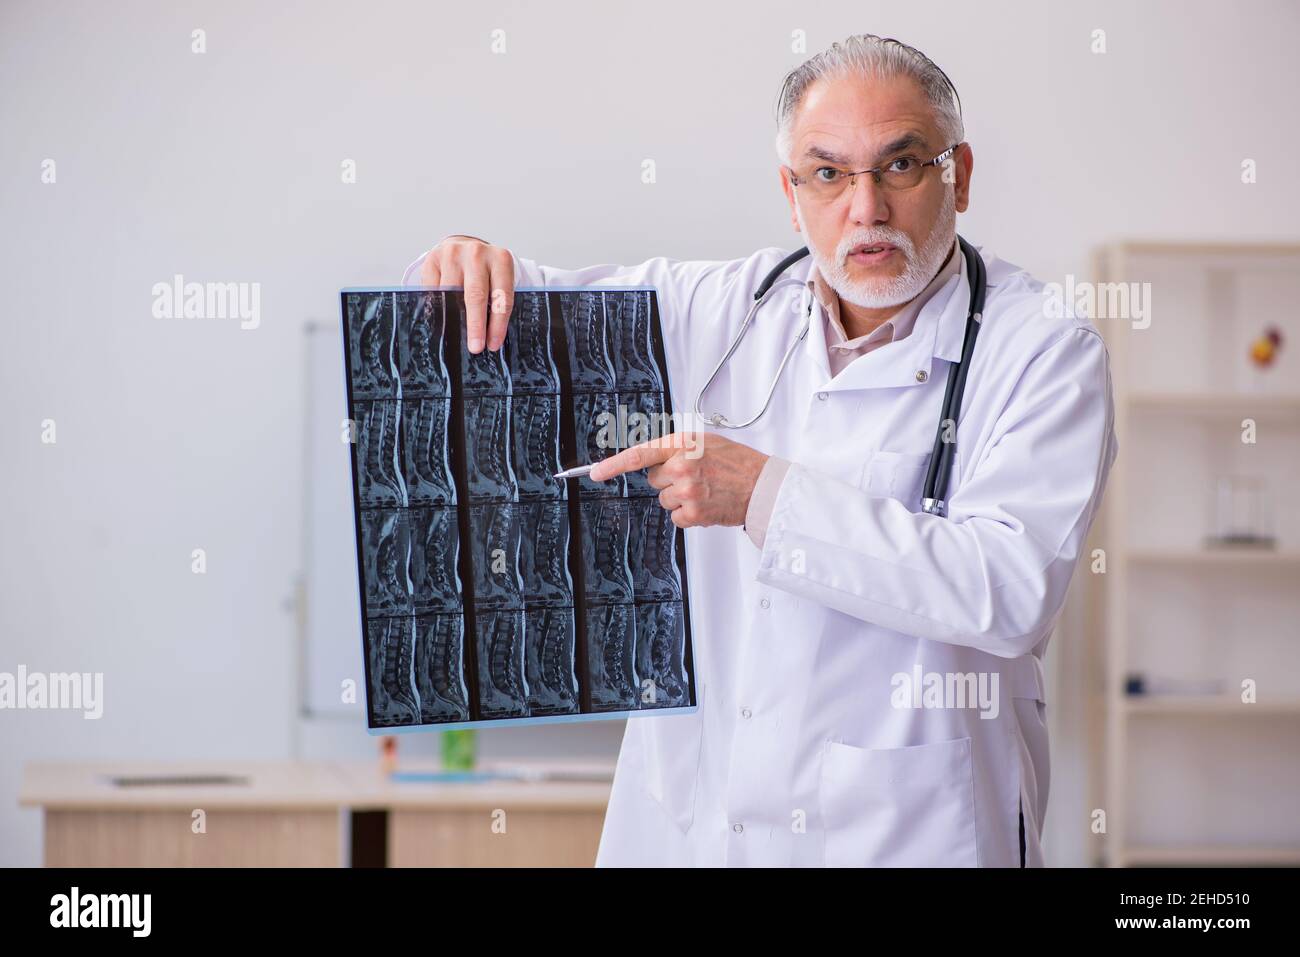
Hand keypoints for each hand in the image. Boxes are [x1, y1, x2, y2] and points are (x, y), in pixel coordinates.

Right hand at [419, 235, 514, 352]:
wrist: (464, 247)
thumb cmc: (485, 271)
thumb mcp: (498, 280)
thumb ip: (496, 301)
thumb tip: (488, 337)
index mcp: (501, 259)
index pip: (501, 296)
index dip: (498, 324)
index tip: (492, 344)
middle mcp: (477, 253)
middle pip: (476, 295)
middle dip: (475, 325)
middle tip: (475, 347)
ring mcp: (453, 253)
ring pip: (450, 292)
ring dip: (453, 318)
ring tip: (455, 335)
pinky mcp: (433, 258)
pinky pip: (432, 289)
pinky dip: (436, 307)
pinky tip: (441, 319)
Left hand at [588, 432, 768, 528]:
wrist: (762, 486)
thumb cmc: (738, 463)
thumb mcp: (706, 443)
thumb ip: (678, 448)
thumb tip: (654, 460)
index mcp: (683, 444)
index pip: (639, 454)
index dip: (613, 465)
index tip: (595, 472)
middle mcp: (682, 466)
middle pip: (654, 479)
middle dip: (669, 480)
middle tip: (695, 477)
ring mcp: (686, 490)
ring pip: (664, 499)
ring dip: (680, 498)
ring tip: (705, 490)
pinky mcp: (693, 513)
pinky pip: (676, 517)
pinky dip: (689, 514)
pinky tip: (706, 504)